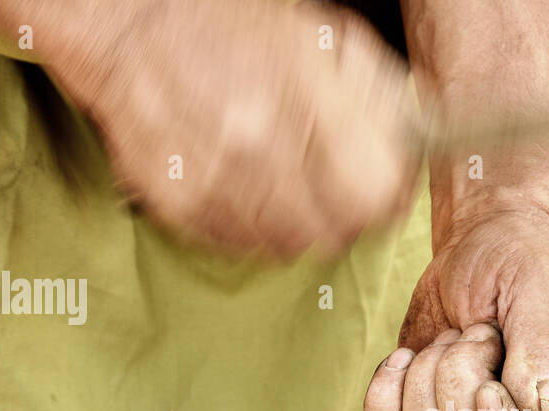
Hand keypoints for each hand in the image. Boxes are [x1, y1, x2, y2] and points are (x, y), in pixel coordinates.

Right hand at [52, 0, 420, 257]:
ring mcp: (215, 184)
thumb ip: (377, 93)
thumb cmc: (232, 25)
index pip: (373, 195)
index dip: (386, 198)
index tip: (384, 191)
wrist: (130, 25)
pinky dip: (250, 227)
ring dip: (297, 225)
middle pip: (333, 234)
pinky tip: (245, 188)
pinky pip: (238, 245)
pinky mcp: (180, 206)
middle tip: (336, 195)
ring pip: (287, 247)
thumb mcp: (323, 39)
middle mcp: (258, 150)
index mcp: (304, 101)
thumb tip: (418, 141)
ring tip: (285, 186)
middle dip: (344, 218)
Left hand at [364, 207, 548, 410]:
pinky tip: (406, 358)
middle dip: (459, 378)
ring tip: (451, 338)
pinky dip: (387, 396)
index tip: (493, 369)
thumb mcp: (545, 291)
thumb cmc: (524, 262)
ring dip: (426, 381)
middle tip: (477, 332)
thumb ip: (545, 349)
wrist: (480, 245)